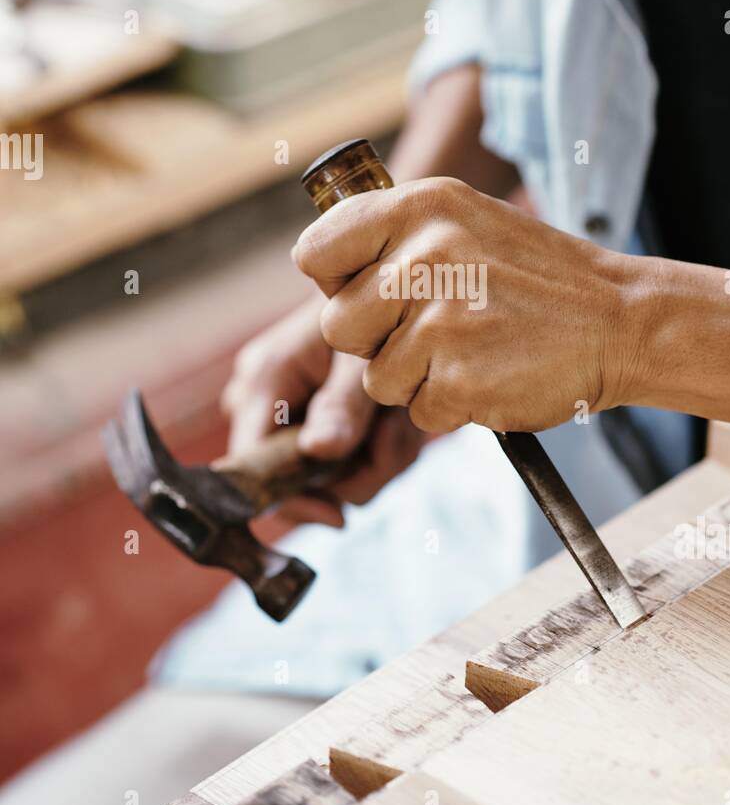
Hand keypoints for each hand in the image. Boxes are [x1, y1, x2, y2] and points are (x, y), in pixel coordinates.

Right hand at [221, 292, 425, 527]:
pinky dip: (382, 452)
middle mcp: (266, 403)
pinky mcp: (321, 426)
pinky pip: (351, 467)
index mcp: (264, 379)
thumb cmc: (376, 309)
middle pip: (297, 481)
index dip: (288, 500)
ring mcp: (294, 417)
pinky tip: (399, 423)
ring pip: (332, 480)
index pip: (251, 466)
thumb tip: (319, 453)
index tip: (337, 515)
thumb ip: (343, 402)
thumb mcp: (365, 356)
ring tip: (403, 421)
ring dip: (378, 460)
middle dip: (355, 472)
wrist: (399, 289)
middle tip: (396, 438)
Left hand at [292, 177, 641, 433]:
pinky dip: (449, 406)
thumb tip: (318, 265)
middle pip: (335, 326)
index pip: (314, 253)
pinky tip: (489, 374)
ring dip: (415, 378)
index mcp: (420, 208)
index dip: (335, 282)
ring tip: (471, 349)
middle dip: (375, 341)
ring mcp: (440, 322)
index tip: (369, 290)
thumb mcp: (464, 221)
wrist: (619, 321)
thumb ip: (392, 236)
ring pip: (374, 378)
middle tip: (434, 328)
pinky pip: (416, 411)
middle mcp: (424, 257)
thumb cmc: (536, 277)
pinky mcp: (458, 380)